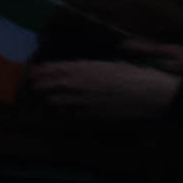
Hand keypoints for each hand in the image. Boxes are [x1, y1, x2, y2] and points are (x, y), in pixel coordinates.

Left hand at [22, 57, 182, 121]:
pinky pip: (69, 116)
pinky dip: (64, 114)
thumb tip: (72, 70)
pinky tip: (66, 113)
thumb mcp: (106, 66)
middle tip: (32, 89)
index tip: (32, 74)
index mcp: (79, 68)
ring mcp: (81, 101)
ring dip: (47, 101)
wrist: (150, 95)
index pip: (47, 69)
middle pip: (43, 86)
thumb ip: (85, 69)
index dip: (37, 72)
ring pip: (52, 102)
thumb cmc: (132, 75)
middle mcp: (75, 83)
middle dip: (36, 87)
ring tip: (44, 101)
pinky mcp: (90, 117)